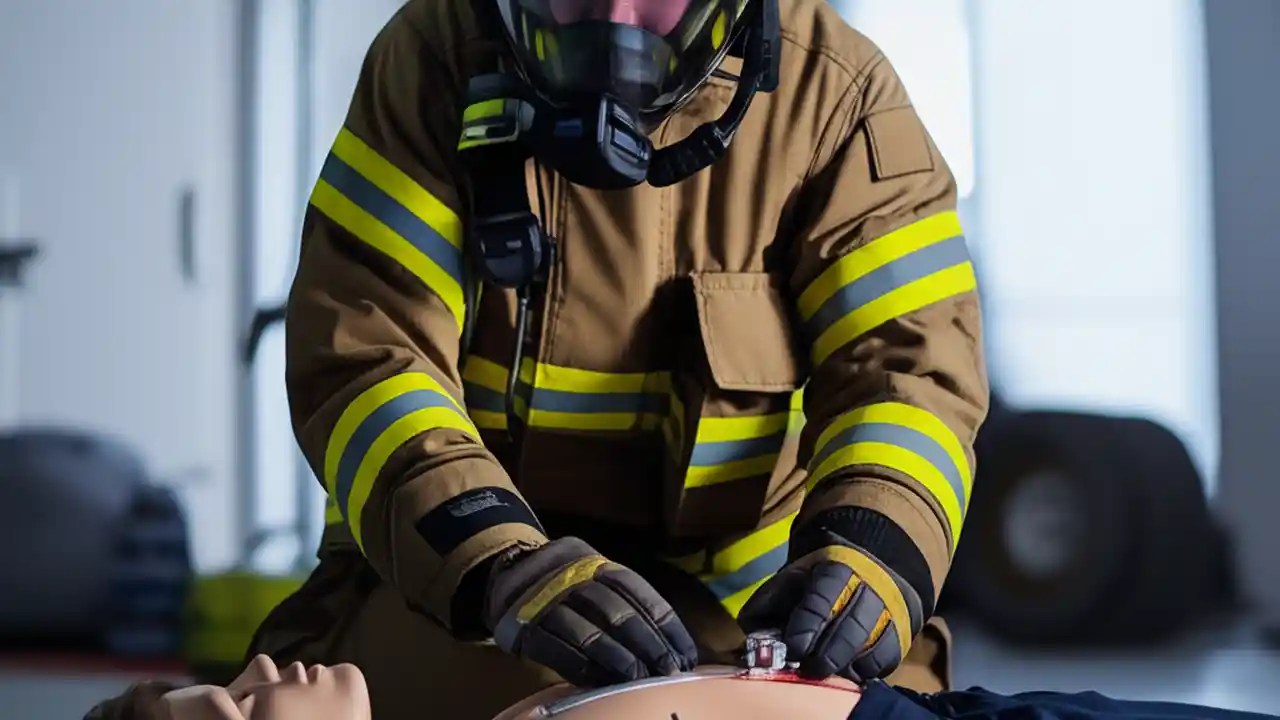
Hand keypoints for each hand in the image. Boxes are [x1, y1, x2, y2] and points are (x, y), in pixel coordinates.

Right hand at [484, 537, 697, 686]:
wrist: (506, 569)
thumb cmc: (566, 580)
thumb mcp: (595, 573)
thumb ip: (626, 599)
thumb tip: (671, 642)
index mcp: (597, 563)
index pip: (639, 592)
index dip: (665, 624)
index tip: (684, 652)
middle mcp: (573, 578)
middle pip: (618, 613)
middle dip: (648, 645)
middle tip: (668, 670)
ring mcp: (547, 602)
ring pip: (589, 633)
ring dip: (618, 659)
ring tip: (639, 679)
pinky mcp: (525, 628)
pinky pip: (558, 651)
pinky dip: (584, 668)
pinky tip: (604, 682)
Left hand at [738, 540, 921, 681]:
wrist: (870, 561)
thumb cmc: (819, 579)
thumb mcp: (791, 577)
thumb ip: (769, 600)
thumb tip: (755, 628)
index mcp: (836, 569)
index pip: (823, 600)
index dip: (807, 626)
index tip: (794, 648)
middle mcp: (870, 588)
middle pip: (851, 628)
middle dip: (828, 653)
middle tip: (808, 669)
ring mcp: (889, 611)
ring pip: (873, 646)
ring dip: (848, 664)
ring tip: (827, 672)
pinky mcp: (900, 633)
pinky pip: (887, 659)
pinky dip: (867, 670)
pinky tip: (848, 671)